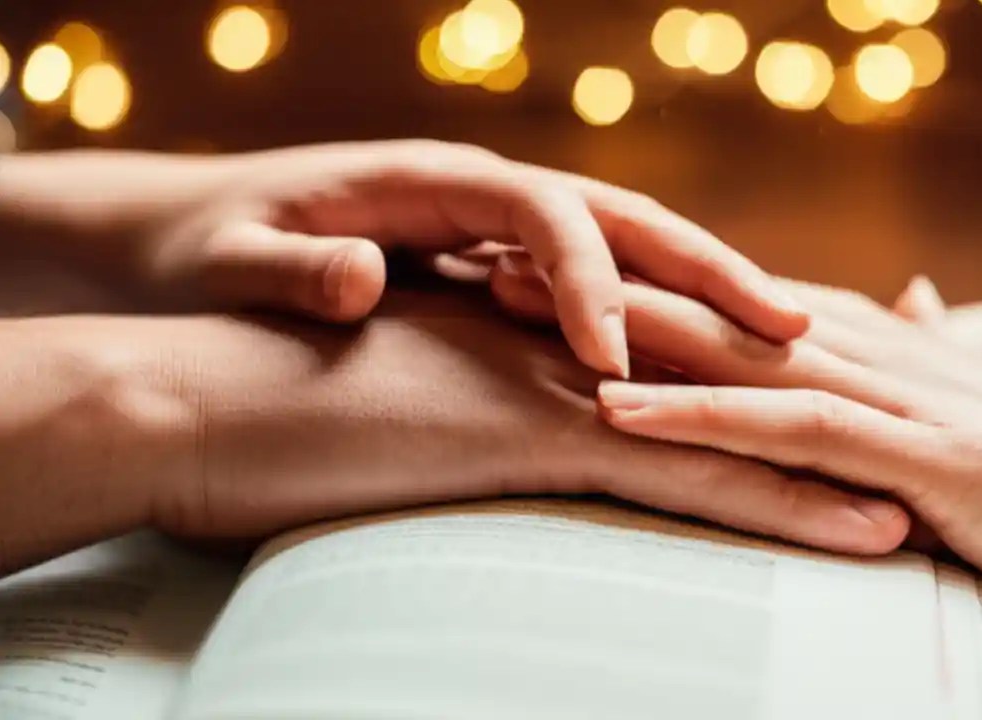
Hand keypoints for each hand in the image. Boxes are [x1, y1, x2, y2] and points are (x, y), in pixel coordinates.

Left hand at [136, 140, 806, 376]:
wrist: (190, 230)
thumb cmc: (207, 246)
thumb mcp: (229, 258)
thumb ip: (290, 269)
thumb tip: (362, 279)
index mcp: (434, 179)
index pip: (540, 216)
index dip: (585, 282)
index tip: (614, 360)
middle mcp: (488, 194)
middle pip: (621, 219)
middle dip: (707, 271)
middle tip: (791, 329)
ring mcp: (505, 228)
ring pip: (632, 249)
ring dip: (711, 292)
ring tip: (791, 342)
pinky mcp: (508, 266)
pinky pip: (607, 283)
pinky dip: (668, 315)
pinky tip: (715, 361)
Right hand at [147, 287, 903, 556]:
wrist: (195, 397)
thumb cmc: (276, 411)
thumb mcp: (394, 411)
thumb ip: (461, 417)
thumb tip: (493, 447)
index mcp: (539, 336)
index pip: (679, 364)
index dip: (759, 390)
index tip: (834, 425)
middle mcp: (567, 344)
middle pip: (729, 379)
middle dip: (827, 415)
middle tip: (920, 447)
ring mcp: (561, 380)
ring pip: (734, 422)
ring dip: (838, 464)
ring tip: (927, 503)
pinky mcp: (540, 428)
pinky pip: (690, 470)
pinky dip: (784, 504)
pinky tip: (858, 531)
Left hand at [490, 260, 981, 641]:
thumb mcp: (966, 414)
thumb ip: (920, 361)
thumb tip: (909, 303)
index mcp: (873, 345)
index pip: (732, 300)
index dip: (637, 278)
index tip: (545, 263)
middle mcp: (872, 350)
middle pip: (711, 305)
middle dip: (600, 280)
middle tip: (495, 254)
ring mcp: (895, 397)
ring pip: (733, 347)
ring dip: (621, 323)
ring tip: (519, 302)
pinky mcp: (920, 458)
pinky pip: (790, 428)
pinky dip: (701, 413)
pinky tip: (618, 406)